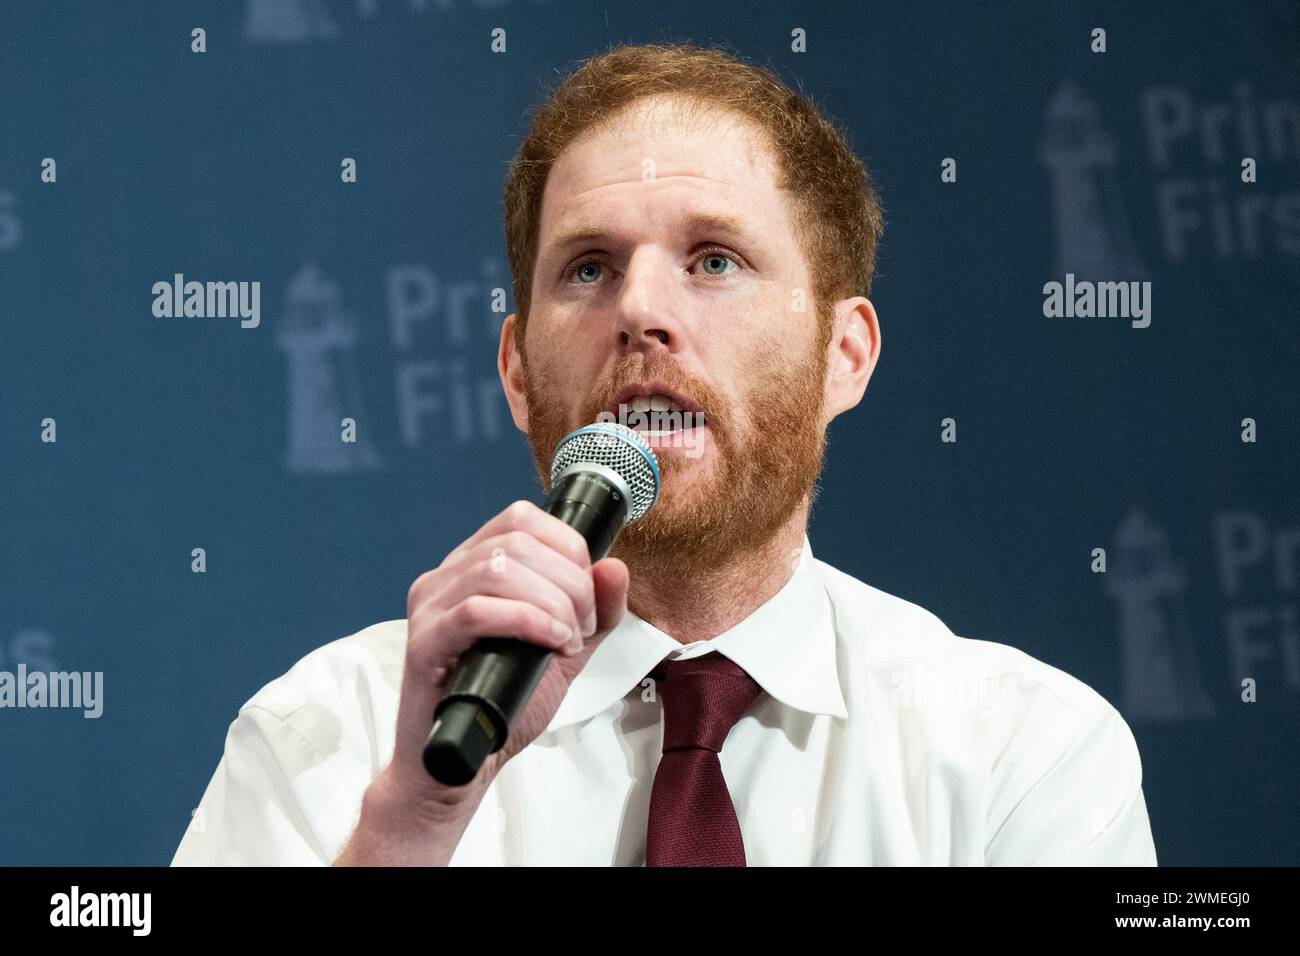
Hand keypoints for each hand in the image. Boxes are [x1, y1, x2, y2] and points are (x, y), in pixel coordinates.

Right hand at [385, 500, 629, 809]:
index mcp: (473, 567)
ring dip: (551, 602)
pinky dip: (528, 621)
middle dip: (569, 581)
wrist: (464, 764)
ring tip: (566, 639)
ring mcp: (429, 607)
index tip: (588, 594)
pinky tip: (550, 644)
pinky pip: (476, 610)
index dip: (568, 546)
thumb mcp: (565, 650)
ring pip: (497, 568)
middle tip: (582, 626)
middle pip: (516, 540)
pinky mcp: (423, 643)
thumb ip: (596, 612)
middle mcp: (445, 577)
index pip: (520, 519)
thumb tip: (615, 566)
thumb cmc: (504, 705)